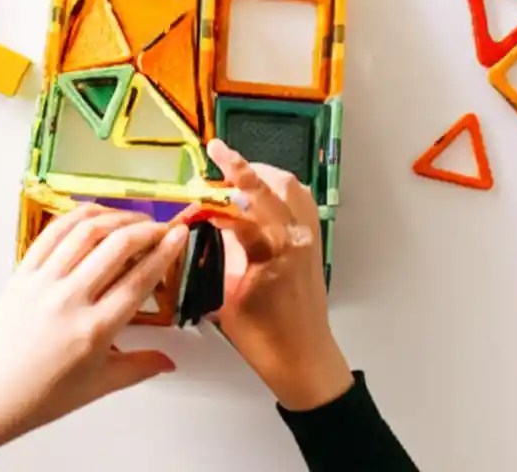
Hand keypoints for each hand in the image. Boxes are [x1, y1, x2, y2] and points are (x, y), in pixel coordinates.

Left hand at [0, 206, 187, 465]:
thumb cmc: (42, 395)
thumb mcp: (99, 385)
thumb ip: (140, 367)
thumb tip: (169, 362)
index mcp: (94, 331)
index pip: (139, 280)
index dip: (164, 252)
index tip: (179, 236)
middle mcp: (69, 301)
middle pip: (116, 246)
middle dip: (146, 229)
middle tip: (160, 228)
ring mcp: (42, 283)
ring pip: (85, 232)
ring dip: (115, 217)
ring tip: (132, 219)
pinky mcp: (22, 274)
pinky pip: (52, 234)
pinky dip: (77, 217)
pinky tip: (94, 216)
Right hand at [207, 139, 352, 411]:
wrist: (304, 360)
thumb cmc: (265, 339)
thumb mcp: (227, 296)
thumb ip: (217, 253)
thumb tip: (202, 223)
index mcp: (276, 250)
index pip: (248, 201)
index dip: (224, 180)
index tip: (212, 156)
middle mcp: (299, 238)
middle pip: (276, 184)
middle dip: (244, 168)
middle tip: (217, 161)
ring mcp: (311, 240)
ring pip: (293, 189)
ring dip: (265, 177)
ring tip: (237, 177)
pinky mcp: (314, 245)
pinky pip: (302, 204)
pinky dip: (281, 193)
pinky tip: (260, 201)